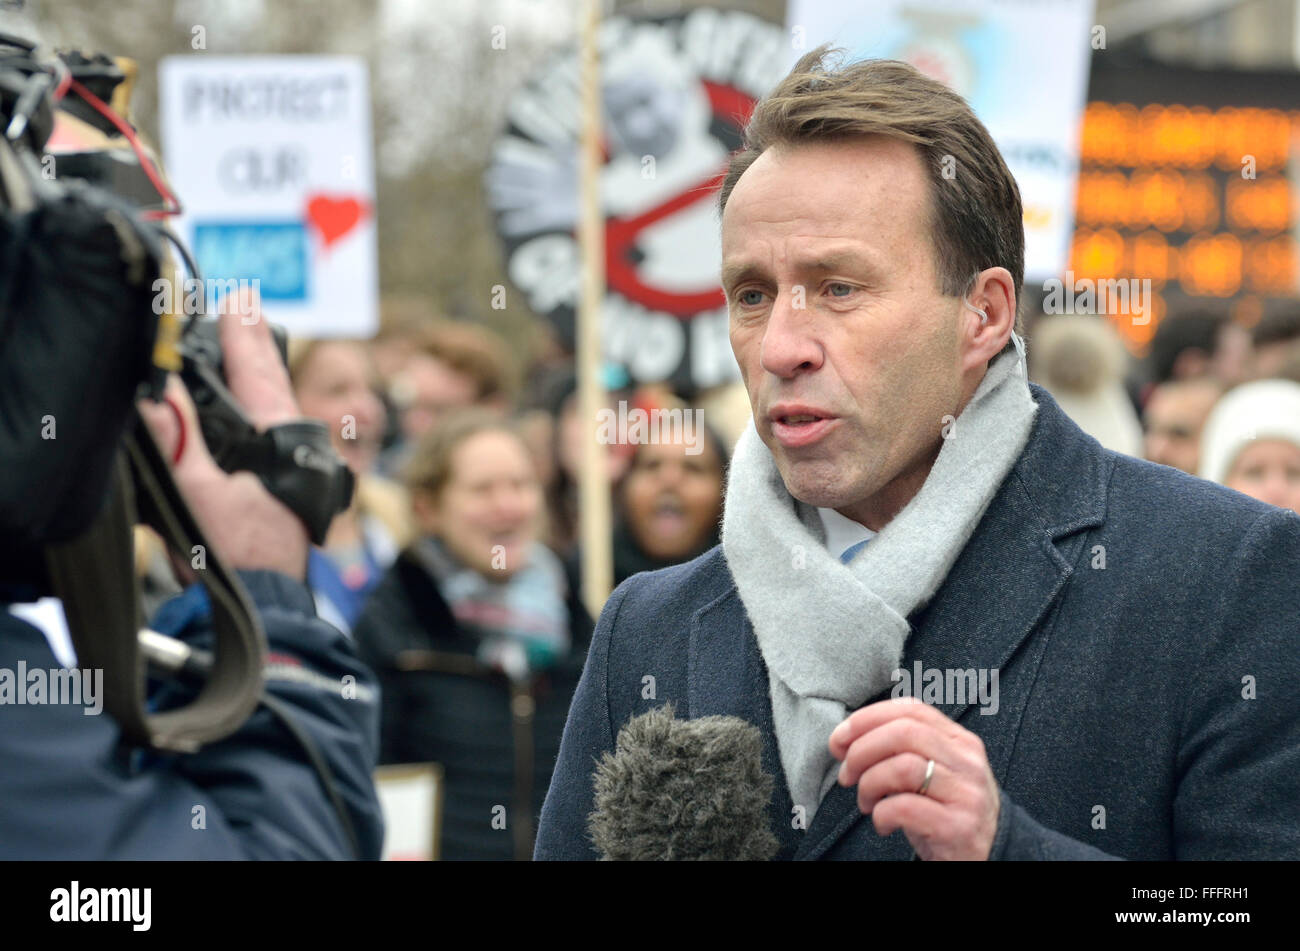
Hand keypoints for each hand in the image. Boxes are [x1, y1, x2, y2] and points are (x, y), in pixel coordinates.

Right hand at [137, 293, 309, 580]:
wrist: (266, 603)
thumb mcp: (200, 496)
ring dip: (255, 369)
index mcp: (279, 438)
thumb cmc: (241, 554)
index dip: (243, 332)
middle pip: (268, 379)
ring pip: (270, 403)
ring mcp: (288, 465)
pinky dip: (253, 404)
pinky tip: (244, 404)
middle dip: (254, 341)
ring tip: (248, 335)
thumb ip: (178, 444)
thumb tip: (160, 394)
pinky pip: (265, 430)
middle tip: (247, 300)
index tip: (239, 295)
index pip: (257, 371)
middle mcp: (290, 445)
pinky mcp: (278, 485)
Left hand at [829, 697, 999, 859]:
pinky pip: (906, 807)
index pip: (910, 710)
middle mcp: (966, 761)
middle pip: (903, 732)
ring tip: (865, 802)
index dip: (867, 718)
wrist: (990, 855)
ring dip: (869, 783)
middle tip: (847, 774)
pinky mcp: (958, 826)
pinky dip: (882, 813)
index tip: (840, 739)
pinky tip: (883, 823)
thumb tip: (847, 738)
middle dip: (861, 750)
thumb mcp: (934, 771)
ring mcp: (966, 793)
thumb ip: (904, 748)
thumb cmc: (947, 811)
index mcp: (959, 740)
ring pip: (902, 767)